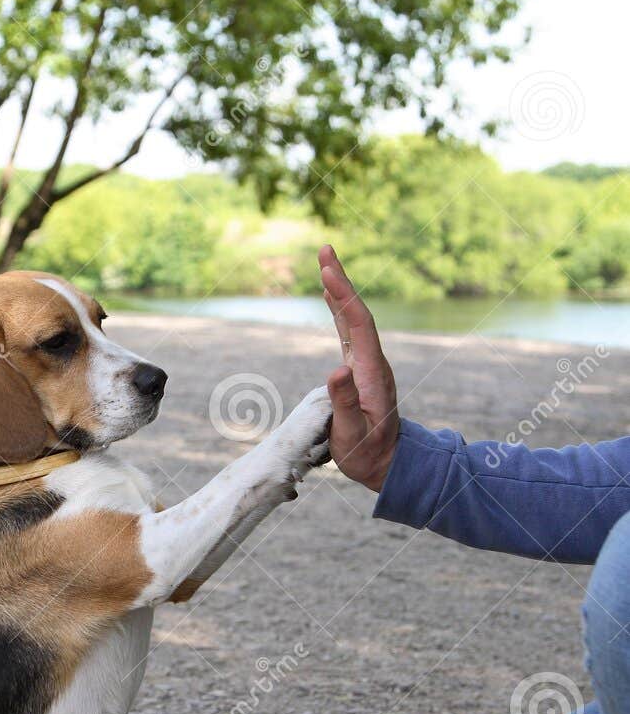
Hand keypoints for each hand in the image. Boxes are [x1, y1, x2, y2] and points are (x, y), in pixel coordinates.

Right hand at [319, 245, 399, 492]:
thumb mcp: (354, 435)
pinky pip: (348, 331)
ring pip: (352, 319)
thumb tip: (336, 371)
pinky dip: (338, 309)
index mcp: (371, 374)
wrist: (387, 464)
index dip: (344, 298)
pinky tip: (331, 297)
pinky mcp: (358, 369)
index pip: (358, 326)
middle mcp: (371, 362)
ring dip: (339, 290)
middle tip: (326, 250)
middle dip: (341, 281)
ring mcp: (366, 364)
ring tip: (325, 263)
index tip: (328, 273)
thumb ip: (345, 404)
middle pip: (356, 313)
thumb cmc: (367, 454)